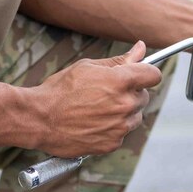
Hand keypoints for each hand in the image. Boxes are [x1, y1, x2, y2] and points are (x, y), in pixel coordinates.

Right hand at [33, 41, 162, 157]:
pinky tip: (91, 123)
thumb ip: (118, 61)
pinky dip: (111, 129)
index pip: (153, 75)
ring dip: (123, 112)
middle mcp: (124, 104)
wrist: (39, 118)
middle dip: (130, 93)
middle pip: (144, 97)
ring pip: (134, 117)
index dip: (146, 73)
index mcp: (121, 81)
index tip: (139, 75)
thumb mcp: (88, 68)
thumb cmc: (60, 89)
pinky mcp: (112, 143)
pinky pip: (121, 133)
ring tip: (96, 109)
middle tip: (105, 93)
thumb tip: (141, 48)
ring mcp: (119, 127)